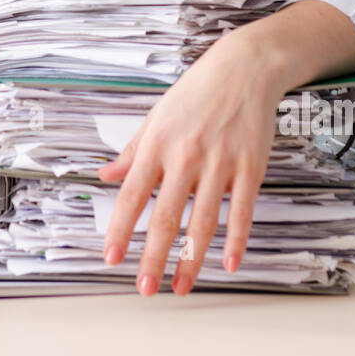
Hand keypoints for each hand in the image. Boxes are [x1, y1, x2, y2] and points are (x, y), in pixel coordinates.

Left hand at [96, 23, 288, 295]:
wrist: (245, 67)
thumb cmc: (197, 91)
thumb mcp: (156, 117)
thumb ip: (132, 151)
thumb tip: (105, 175)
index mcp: (157, 145)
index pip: (132, 196)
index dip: (120, 230)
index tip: (111, 258)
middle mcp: (185, 157)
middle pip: (166, 217)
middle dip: (153, 257)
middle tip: (144, 288)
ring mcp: (219, 163)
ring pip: (203, 222)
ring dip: (191, 260)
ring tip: (181, 287)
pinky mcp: (249, 167)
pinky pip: (241, 211)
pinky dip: (236, 241)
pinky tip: (228, 264)